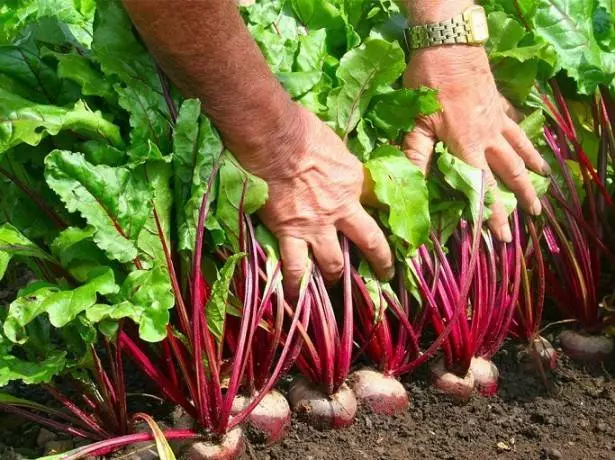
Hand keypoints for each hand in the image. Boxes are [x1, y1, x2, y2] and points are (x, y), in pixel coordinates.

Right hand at [243, 104, 393, 295]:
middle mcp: (341, 209)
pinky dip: (295, 284)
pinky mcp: (289, 233)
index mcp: (354, 182)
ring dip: (336, 275)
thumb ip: (340, 164)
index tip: (398, 228)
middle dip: (380, 261)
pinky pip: (294, 266)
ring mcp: (316, 225)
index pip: (380, 203)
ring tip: (336, 284)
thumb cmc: (302, 130)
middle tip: (385, 274)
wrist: (273, 138)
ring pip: (334, 263)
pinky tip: (295, 297)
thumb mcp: (335, 145)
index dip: (390, 217)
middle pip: (369, 241)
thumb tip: (337, 167)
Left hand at [402, 46, 549, 240]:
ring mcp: (496, 118)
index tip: (501, 236)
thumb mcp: (416, 123)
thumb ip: (416, 155)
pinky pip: (515, 124)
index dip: (492, 215)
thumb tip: (409, 186)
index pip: (483, 189)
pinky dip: (524, 136)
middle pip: (511, 172)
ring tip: (543, 183)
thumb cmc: (429, 83)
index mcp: (468, 147)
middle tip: (534, 216)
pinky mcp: (497, 102)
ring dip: (532, 169)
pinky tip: (528, 142)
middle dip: (522, 196)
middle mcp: (488, 137)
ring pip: (520, 148)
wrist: (448, 44)